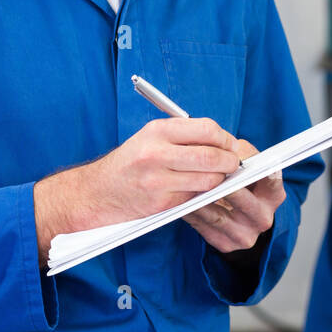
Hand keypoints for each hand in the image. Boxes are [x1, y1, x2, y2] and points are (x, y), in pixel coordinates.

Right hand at [63, 117, 243, 229]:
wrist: (98, 192)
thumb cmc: (130, 163)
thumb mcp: (151, 137)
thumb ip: (184, 136)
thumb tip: (223, 142)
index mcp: (158, 130)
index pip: (206, 129)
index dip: (225, 138)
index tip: (230, 145)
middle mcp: (157, 153)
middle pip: (211, 155)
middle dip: (230, 161)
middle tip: (233, 164)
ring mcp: (159, 180)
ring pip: (208, 179)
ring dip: (220, 180)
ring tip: (219, 177)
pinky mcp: (161, 203)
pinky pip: (195, 197)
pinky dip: (203, 194)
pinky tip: (200, 190)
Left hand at [183, 138, 285, 252]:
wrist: (239, 216)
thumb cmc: (241, 183)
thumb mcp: (248, 165)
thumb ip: (242, 153)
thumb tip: (228, 149)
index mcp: (274, 195)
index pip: (271, 181)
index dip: (258, 172)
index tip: (241, 162)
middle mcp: (263, 217)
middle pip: (241, 200)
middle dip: (222, 185)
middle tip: (204, 172)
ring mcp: (245, 235)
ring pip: (218, 216)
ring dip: (200, 201)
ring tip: (185, 186)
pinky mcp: (226, 244)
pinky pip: (204, 228)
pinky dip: (192, 214)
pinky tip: (182, 202)